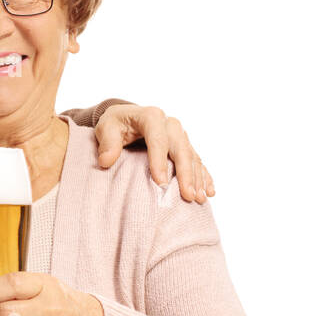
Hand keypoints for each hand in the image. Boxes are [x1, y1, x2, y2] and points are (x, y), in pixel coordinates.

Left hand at [94, 104, 213, 203]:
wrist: (125, 118)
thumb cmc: (115, 124)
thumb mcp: (106, 128)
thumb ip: (107, 143)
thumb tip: (106, 160)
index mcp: (151, 116)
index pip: (157, 140)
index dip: (160, 162)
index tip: (160, 183)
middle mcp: (169, 124)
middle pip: (181, 148)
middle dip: (186, 174)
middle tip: (188, 196)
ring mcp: (179, 135)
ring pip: (192, 156)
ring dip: (197, 178)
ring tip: (199, 198)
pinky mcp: (184, 145)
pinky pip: (197, 161)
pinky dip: (204, 175)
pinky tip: (209, 190)